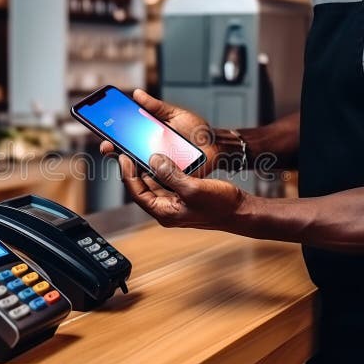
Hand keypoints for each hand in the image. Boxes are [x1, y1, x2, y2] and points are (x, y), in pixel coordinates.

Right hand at [99, 89, 219, 176]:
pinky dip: (148, 176)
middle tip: (107, 146)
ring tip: (123, 156)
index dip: (111, 136)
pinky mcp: (169, 180)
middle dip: (113, 151)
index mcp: (148, 139)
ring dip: (127, 165)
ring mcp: (159, 169)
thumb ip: (156, 106)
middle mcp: (150, 155)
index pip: (124, 139)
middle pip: (125, 156)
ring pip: (137, 171)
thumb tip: (137, 94)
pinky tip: (144, 168)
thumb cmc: (197, 131)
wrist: (217, 146)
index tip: (102, 129)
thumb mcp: (175, 114)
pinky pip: (156, 180)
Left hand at [118, 153, 246, 229]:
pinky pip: (167, 181)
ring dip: (148, 168)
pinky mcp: (183, 196)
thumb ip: (171, 174)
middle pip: (142, 187)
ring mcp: (175, 203)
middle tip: (126, 151)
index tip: (123, 157)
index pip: (137, 192)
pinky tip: (162, 156)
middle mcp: (166, 209)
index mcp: (164, 212)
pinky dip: (163, 169)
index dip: (127, 174)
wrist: (240, 211)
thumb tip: (153, 160)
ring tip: (140, 151)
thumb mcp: (193, 188)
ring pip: (154, 183)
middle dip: (134, 170)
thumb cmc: (220, 205)